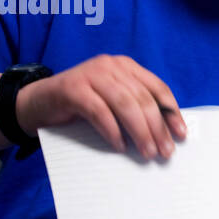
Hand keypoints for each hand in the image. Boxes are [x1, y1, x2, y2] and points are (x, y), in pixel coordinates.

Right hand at [15, 54, 185, 158]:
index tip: (181, 135)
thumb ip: (135, 108)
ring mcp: (91, 75)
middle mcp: (111, 66)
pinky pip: (99, 112)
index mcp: (126, 67)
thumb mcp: (113, 102)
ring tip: (147, 153)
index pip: (157, 88)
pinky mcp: (72, 89)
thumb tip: (165, 134)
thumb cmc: (81, 106)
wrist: (37, 103)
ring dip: (139, 132)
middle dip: (157, 128)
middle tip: (165, 152)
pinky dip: (112, 131)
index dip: (171, 112)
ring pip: (125, 105)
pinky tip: (120, 147)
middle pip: (143, 99)